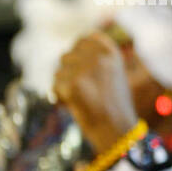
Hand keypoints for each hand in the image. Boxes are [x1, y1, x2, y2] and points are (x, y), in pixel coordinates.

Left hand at [52, 32, 140, 153]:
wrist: (117, 130)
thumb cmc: (114, 104)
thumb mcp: (113, 73)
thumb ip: (96, 58)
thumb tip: (71, 52)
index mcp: (111, 51)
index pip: (84, 40)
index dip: (79, 56)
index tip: (86, 73)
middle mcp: (99, 56)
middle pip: (67, 55)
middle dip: (70, 72)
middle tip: (85, 89)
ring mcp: (84, 69)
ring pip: (59, 71)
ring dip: (65, 85)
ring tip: (84, 98)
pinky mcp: (72, 84)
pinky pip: (55, 86)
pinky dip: (61, 98)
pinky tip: (76, 106)